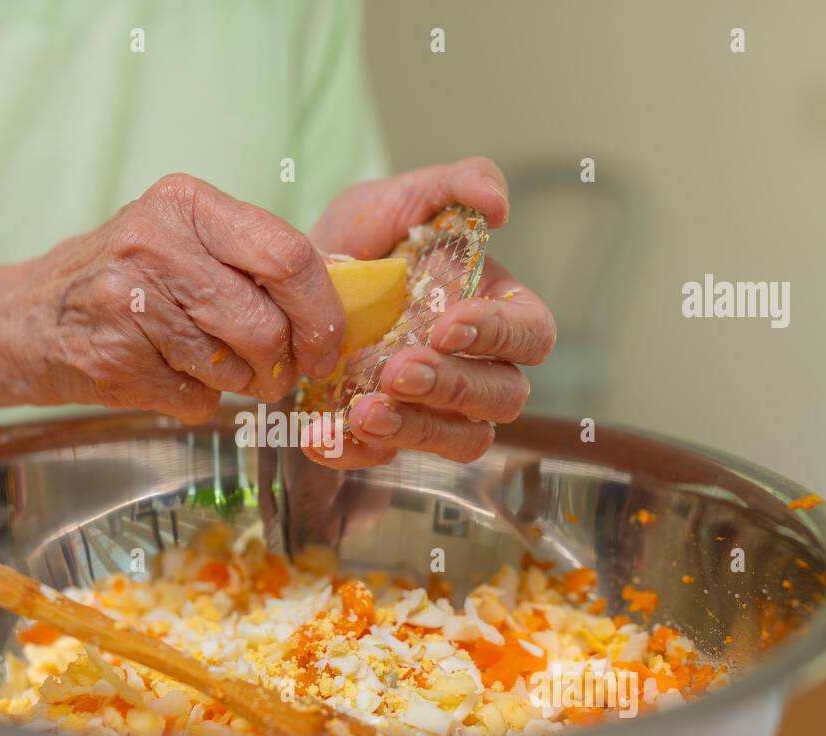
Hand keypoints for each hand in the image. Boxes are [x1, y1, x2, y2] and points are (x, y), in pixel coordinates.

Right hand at [0, 173, 344, 422]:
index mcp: (187, 204)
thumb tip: (335, 307)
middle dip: (284, 365)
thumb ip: (250, 261)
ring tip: (209, 368)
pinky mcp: (115, 359)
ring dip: (238, 385)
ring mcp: (129, 302)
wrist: (26, 318)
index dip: (322, 314)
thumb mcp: (181, 241)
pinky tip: (167, 377)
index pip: (289, 256)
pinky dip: (197, 402)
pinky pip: (196, 400)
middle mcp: (157, 244)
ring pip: (233, 368)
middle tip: (277, 376)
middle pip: (266, 324)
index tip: (325, 348)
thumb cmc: (124, 280)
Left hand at [304, 158, 554, 467]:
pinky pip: (382, 460)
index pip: (531, 334)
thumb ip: (453, 185)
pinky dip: (352, 453)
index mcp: (495, 310)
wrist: (293, 282)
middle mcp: (476, 367)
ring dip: (416, 430)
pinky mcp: (386, 436)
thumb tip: (499, 203)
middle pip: (501, 398)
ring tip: (364, 410)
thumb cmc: (364, 241)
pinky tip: (318, 435)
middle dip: (453, 387)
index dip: (500, 336)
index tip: (447, 324)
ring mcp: (434, 409)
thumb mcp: (398, 199)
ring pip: (458, 441)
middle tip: (397, 369)